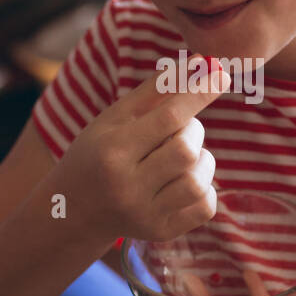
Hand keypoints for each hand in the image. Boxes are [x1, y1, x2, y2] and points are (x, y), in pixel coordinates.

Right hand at [53, 55, 230, 244]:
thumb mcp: (115, 117)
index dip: (200, 92)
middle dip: (194, 131)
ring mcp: (145, 214)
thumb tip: (201, 63)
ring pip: (199, 179)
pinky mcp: (161, 232)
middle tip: (179, 129)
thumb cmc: (99, 152)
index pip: (169, 117)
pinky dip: (205, 187)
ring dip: (202, 159)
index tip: (221, 73)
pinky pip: (206, 205)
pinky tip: (184, 180)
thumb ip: (157, 89)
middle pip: (187, 150)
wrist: (74, 210)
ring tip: (181, 156)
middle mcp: (128, 186)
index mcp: (113, 150)